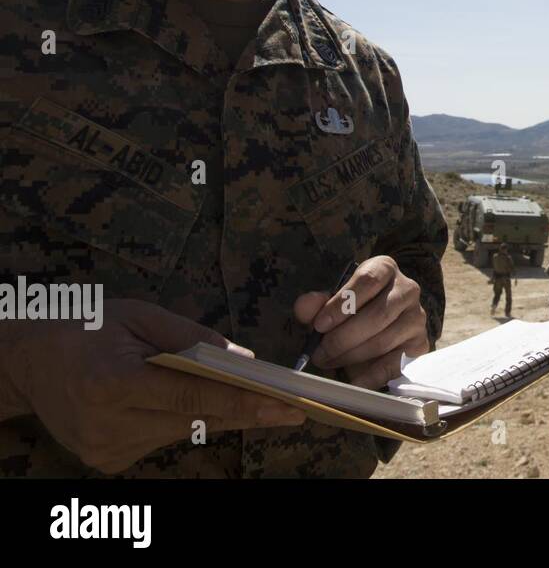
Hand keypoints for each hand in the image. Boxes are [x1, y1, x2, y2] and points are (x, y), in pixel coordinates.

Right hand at [7, 299, 305, 473]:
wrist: (28, 363)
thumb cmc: (85, 327)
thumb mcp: (138, 314)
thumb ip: (193, 336)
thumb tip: (244, 359)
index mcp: (113, 382)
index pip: (194, 395)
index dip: (245, 401)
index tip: (287, 405)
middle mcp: (109, 423)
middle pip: (197, 418)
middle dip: (247, 410)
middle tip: (294, 407)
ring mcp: (107, 448)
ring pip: (185, 431)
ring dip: (215, 411)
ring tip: (252, 398)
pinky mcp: (108, 460)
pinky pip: (165, 437)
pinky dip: (184, 418)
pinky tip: (187, 401)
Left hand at [293, 255, 428, 388]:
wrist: (382, 325)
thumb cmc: (354, 309)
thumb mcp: (333, 302)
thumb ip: (316, 303)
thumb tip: (304, 306)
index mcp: (384, 269)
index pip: (367, 282)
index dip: (341, 305)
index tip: (319, 325)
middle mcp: (407, 290)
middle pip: (377, 315)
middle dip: (342, 338)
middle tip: (320, 353)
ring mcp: (416, 318)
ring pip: (383, 341)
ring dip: (350, 356)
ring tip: (330, 362)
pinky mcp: (419, 345)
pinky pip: (394, 364)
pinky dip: (370, 376)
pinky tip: (352, 381)